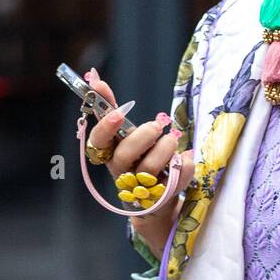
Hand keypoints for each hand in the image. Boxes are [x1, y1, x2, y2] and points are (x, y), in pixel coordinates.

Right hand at [83, 69, 193, 255]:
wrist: (156, 202)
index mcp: (110, 155)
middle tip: (158, 126)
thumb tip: (94, 77)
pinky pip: (176, 180)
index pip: (97, 143)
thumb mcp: (126, 134)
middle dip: (143, 137)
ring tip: (172, 141)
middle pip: (124, 156)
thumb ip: (111, 109)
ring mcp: (141, 188)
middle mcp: (121, 173)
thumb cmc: (139, 158)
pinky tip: (184, 159)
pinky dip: (185, 165)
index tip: (119, 113)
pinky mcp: (162, 198)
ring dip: (165, 149)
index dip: (105, 128)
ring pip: (149, 168)